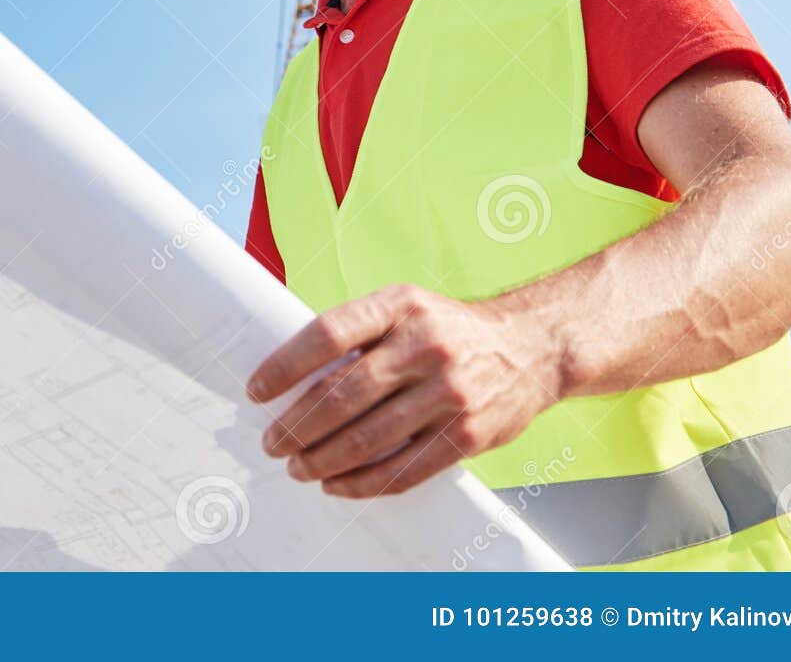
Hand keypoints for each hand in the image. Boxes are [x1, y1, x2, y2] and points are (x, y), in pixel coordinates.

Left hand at [246, 283, 560, 497]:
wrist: (533, 347)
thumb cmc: (450, 329)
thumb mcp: (405, 307)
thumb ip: (358, 332)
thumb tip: (290, 372)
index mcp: (399, 306)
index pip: (327, 334)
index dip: (285, 366)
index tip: (257, 390)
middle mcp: (425, 346)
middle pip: (342, 394)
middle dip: (296, 425)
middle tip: (272, 441)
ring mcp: (449, 392)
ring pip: (368, 438)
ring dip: (322, 459)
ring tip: (297, 466)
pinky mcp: (467, 434)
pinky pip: (404, 469)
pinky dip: (363, 482)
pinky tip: (337, 484)